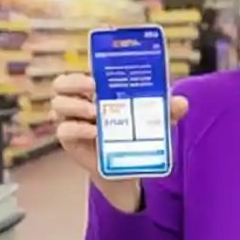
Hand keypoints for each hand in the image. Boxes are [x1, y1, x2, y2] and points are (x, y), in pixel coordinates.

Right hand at [52, 72, 187, 210]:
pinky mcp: (70, 141)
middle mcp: (77, 103)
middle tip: (93, 88)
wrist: (127, 168)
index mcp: (93, 92)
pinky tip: (94, 132)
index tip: (95, 76)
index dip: (80, 72)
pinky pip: (64, 131)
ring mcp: (71, 121)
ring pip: (58, 105)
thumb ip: (167, 110)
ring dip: (76, 106)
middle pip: (60, 85)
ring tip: (95, 113)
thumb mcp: (154, 121)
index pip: (77, 74)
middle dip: (73, 83)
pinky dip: (77, 129)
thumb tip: (182, 103)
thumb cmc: (136, 135)